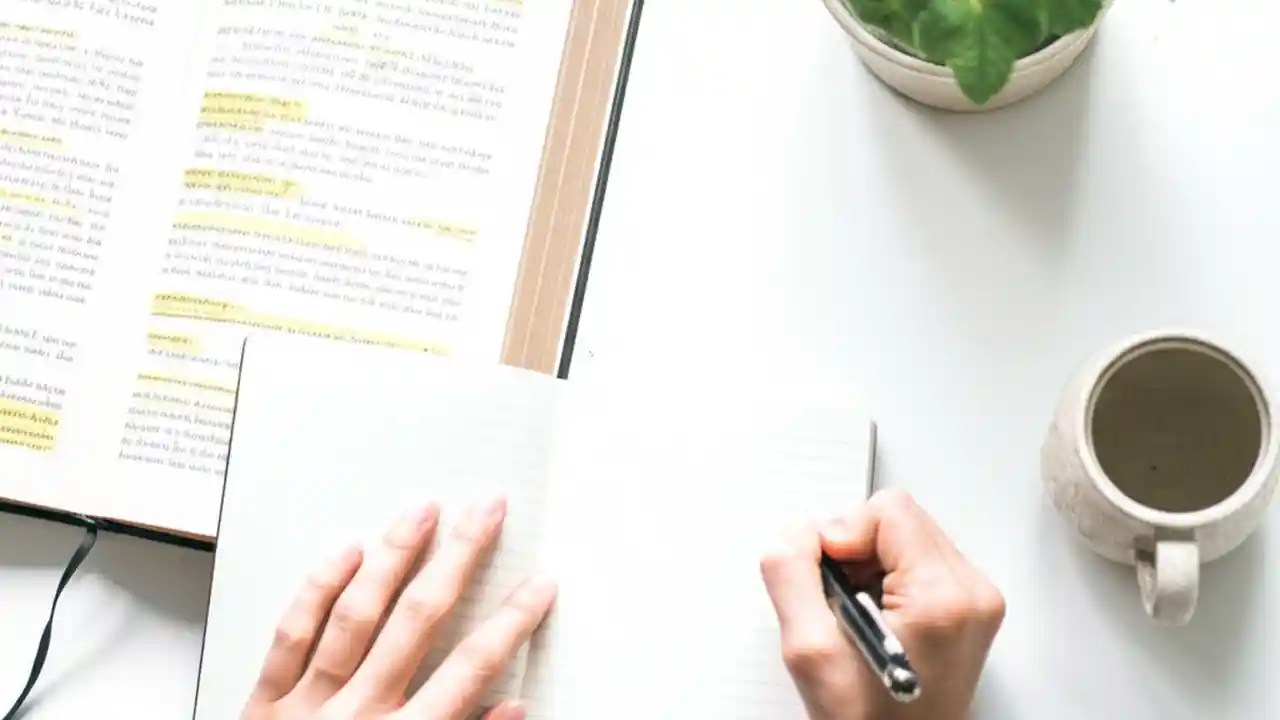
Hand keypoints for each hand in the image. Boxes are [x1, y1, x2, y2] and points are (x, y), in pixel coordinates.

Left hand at [243, 496, 554, 719]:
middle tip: (487, 510)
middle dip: (460, 557)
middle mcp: (360, 714)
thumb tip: (514, 708)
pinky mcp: (265, 701)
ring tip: (423, 510)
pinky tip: (346, 551)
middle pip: (420, 619)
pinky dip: (318, 589)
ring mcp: (309, 703)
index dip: (512, 622)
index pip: (472, 668)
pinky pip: (292, 634)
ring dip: (395, 555)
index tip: (541, 585)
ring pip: (358, 612)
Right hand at [760, 488, 1004, 719]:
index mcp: (943, 597)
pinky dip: (884, 580)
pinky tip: (873, 620)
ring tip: (857, 617)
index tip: (827, 578)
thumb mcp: (809, 652)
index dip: (841, 536)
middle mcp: (972, 593)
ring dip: (868, 567)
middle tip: (839, 603)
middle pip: (898, 520)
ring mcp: (975, 601)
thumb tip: (795, 533)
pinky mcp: (967, 608)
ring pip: (905, 537)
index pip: (888, 511)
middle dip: (855, 552)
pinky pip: (917, 562)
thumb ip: (791, 574)